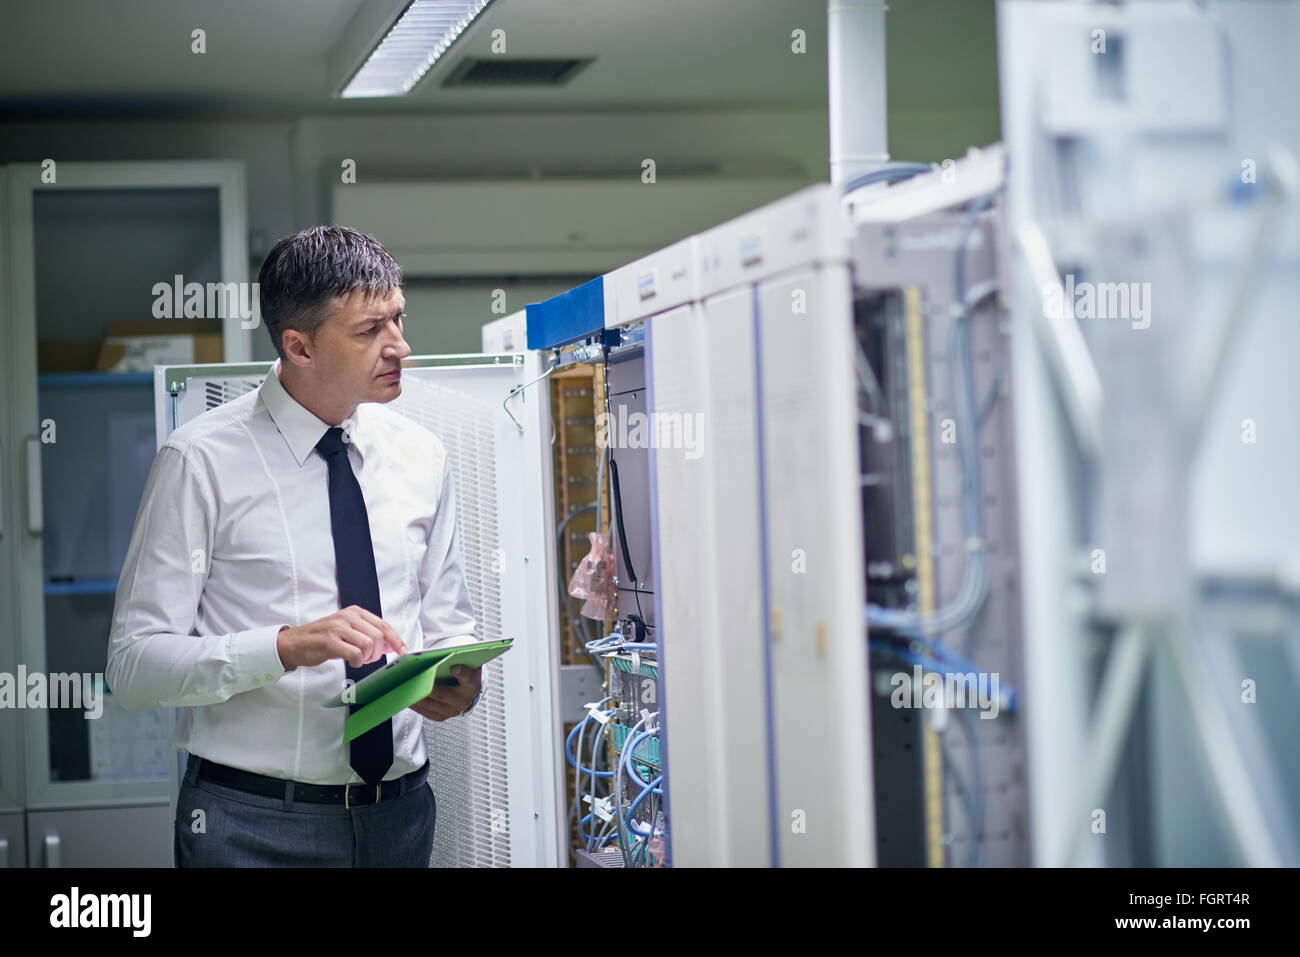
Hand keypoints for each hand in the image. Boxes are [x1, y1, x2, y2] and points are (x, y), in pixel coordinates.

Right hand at [276, 606, 406, 669]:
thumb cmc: (323, 639)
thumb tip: (390, 645)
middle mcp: (348, 616)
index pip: (383, 625)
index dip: (396, 640)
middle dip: (377, 652)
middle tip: (368, 659)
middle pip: (377, 636)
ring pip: (368, 644)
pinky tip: (351, 662)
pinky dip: (357, 661)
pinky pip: (354, 653)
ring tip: (358, 660)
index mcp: (355, 612)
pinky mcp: (330, 641)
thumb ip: (368, 635)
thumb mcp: (347, 631)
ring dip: (367, 658)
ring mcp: (338, 627)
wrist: (294, 643)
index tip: (403, 652)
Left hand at [409, 664, 481, 721]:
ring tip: (405, 688)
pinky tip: (407, 697)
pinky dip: (415, 704)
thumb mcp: (467, 666)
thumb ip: (459, 660)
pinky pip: (425, 711)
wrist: (468, 695)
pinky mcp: (440, 716)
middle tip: (415, 679)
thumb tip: (440, 654)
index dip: (461, 673)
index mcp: (471, 684)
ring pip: (430, 704)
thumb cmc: (464, 677)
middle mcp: (462, 700)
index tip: (454, 667)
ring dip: (416, 696)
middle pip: (442, 694)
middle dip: (427, 687)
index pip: (467, 678)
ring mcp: (451, 710)